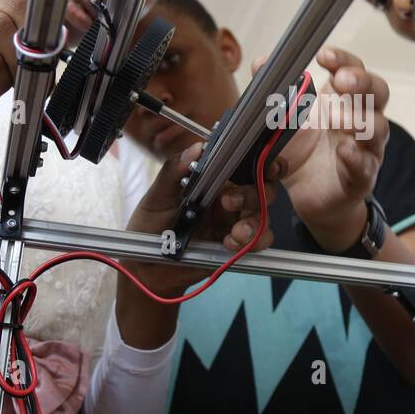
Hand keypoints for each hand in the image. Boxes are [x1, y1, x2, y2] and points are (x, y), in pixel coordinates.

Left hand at [121, 142, 279, 297]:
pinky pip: (260, 242)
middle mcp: (230, 199)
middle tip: (228, 202)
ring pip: (263, 216)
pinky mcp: (238, 247)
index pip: (246, 166)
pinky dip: (253, 242)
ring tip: (234, 234)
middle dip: (254, 194)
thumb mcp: (157, 197)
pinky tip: (230, 244)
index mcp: (215, 181)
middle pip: (263, 189)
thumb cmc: (150, 227)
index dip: (265, 163)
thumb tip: (196, 147)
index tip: (268, 166)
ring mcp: (235, 223)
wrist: (146, 266)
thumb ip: (173, 172)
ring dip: (254, 223)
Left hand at [255, 47, 389, 251]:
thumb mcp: (282, 121)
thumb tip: (261, 63)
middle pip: (378, 92)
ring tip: (334, 118)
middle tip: (340, 81)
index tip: (322, 55)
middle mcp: (363, 120)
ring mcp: (366, 149)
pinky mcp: (361, 178)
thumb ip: (274, 92)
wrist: (308, 196)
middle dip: (362, 82)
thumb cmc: (303, 152)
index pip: (354, 70)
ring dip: (358, 119)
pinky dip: (356, 157)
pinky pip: (366, 166)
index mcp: (343, 100)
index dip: (343, 60)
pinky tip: (344, 150)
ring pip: (378, 128)